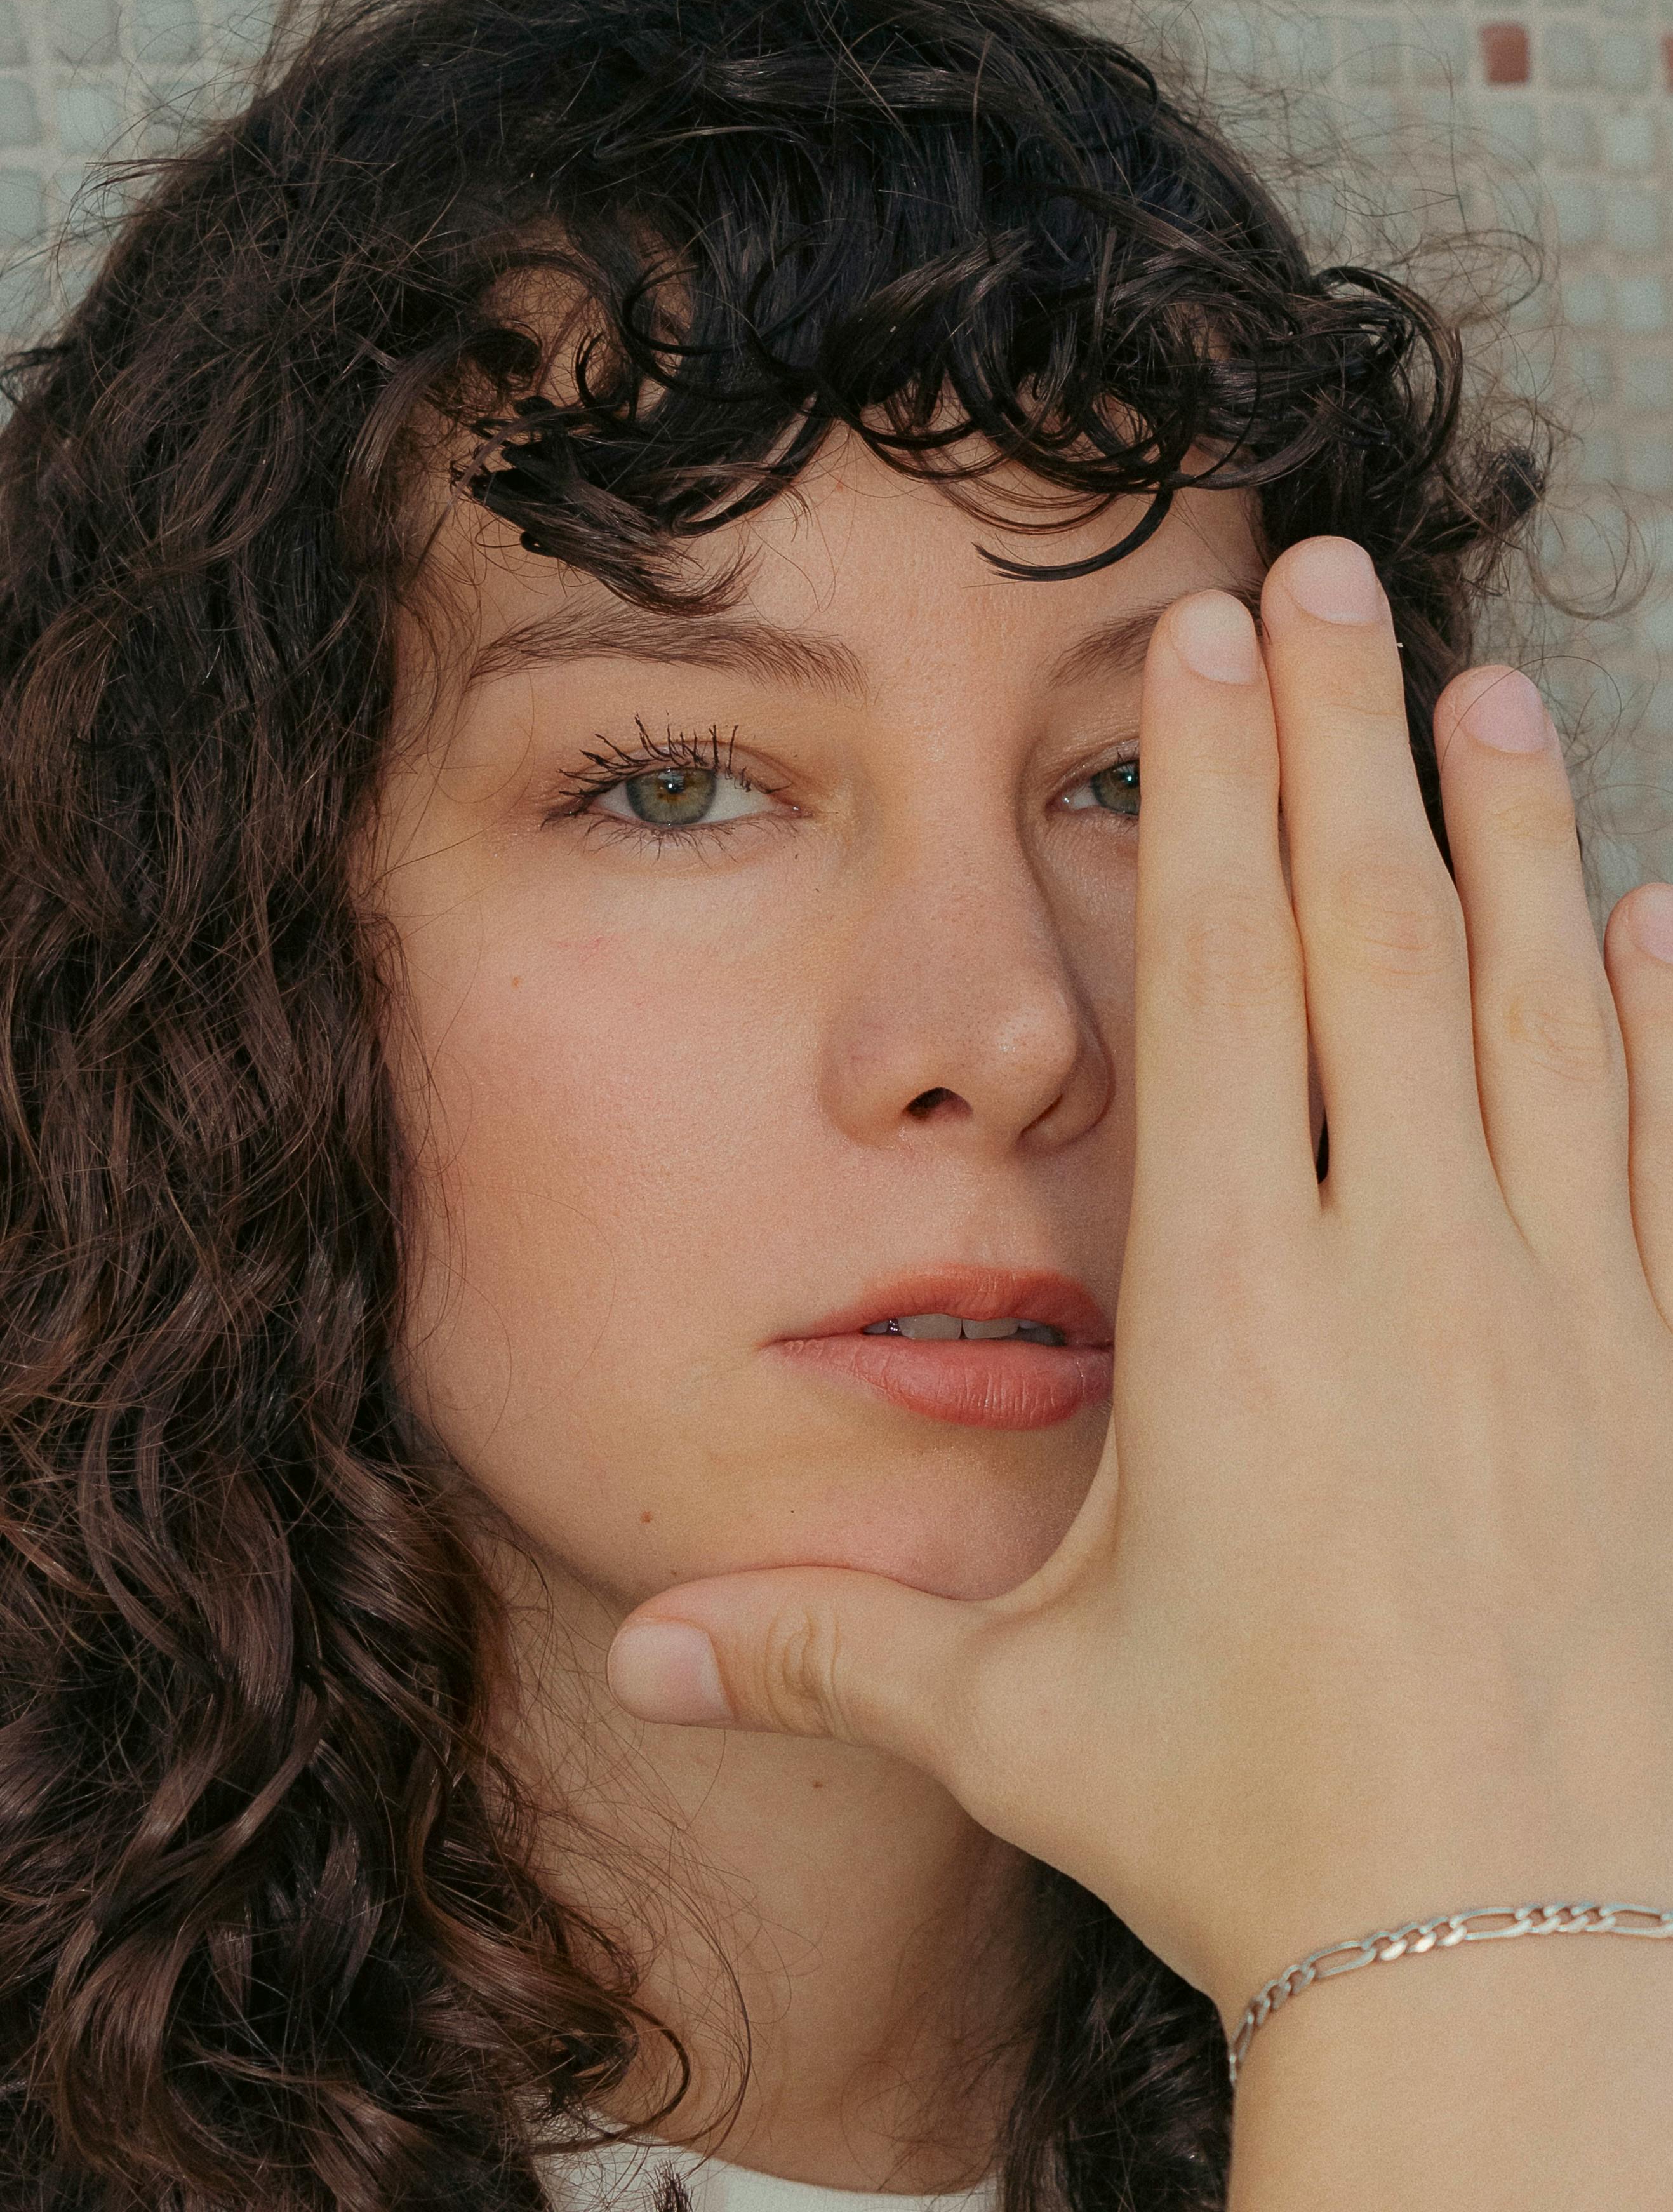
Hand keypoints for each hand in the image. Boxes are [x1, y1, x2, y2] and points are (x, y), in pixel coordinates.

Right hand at [604, 532, 1672, 2031]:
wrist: (1516, 1971)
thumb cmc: (1255, 1834)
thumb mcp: (1020, 1722)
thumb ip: (822, 1648)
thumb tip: (632, 1653)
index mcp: (1238, 1323)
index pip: (1223, 990)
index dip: (1204, 797)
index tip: (1203, 641)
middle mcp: (1408, 1280)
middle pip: (1372, 944)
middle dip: (1340, 740)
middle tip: (1338, 569)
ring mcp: (1562, 1320)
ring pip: (1534, 1012)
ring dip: (1509, 832)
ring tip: (1488, 682)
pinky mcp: (1667, 1384)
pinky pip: (1667, 1155)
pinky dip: (1665, 1021)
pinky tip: (1660, 907)